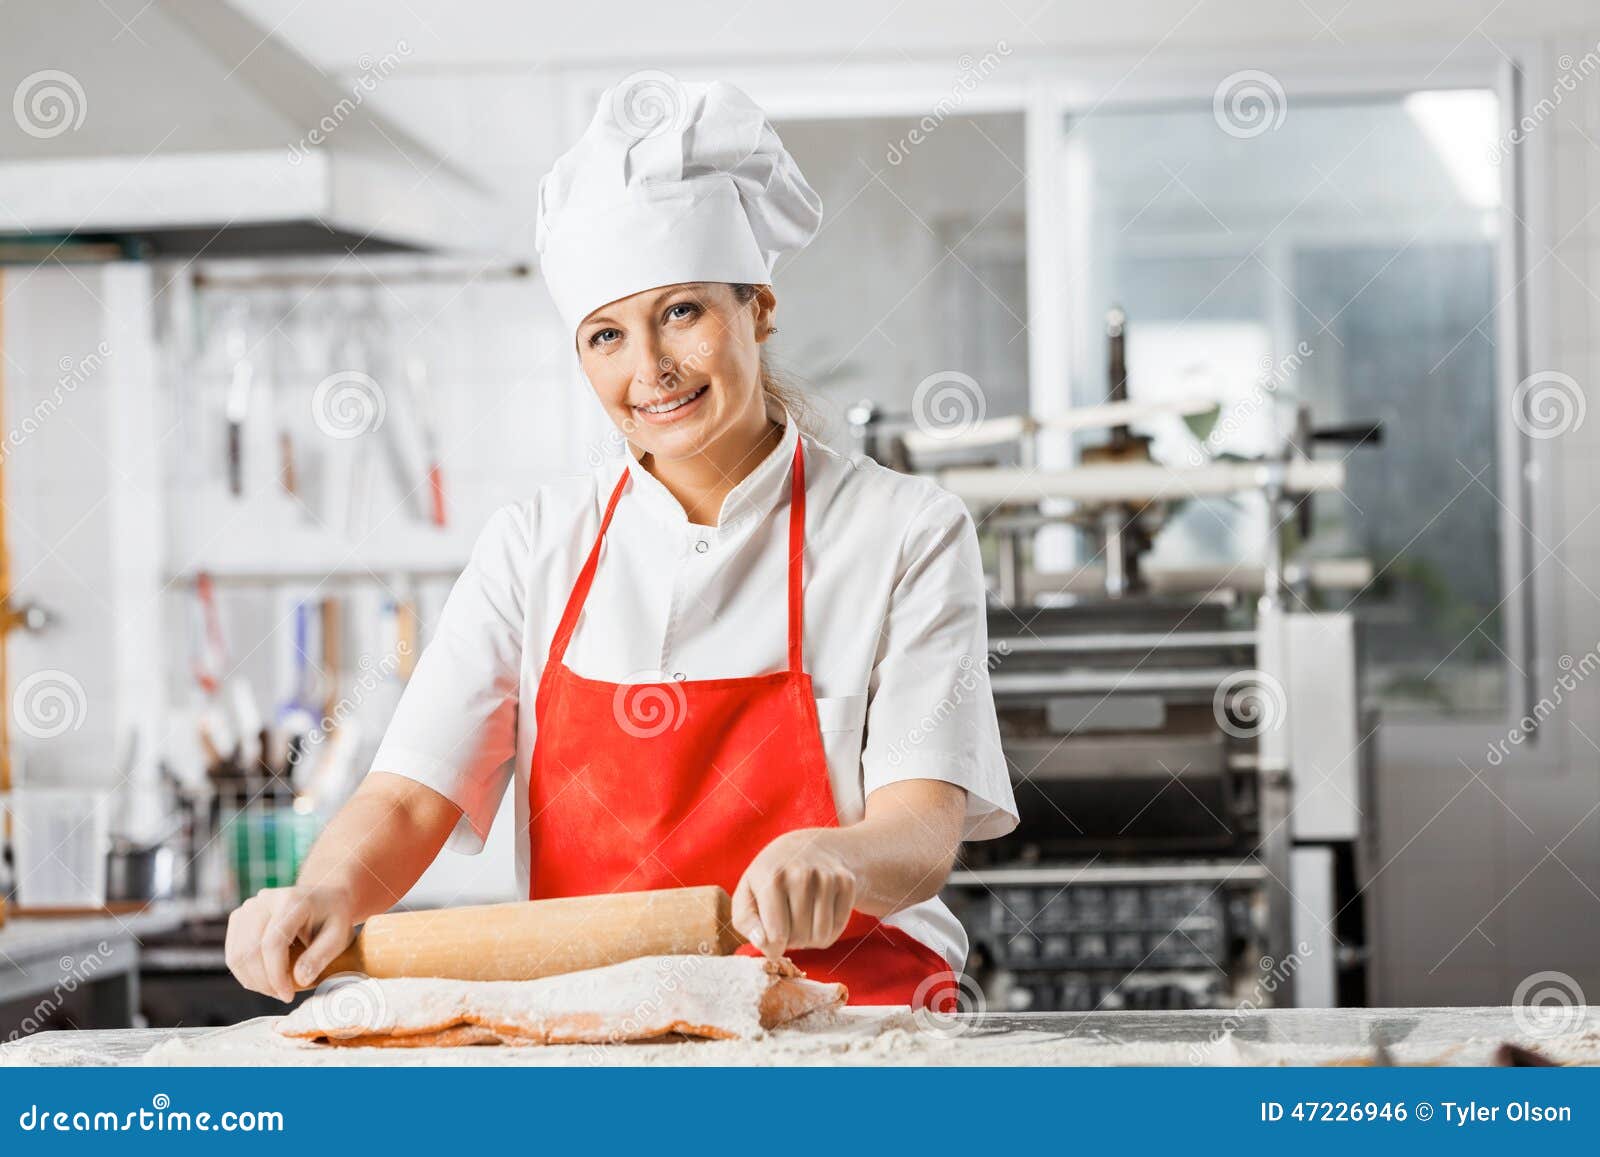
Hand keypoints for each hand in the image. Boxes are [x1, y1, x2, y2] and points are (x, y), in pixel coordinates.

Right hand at [224, 884, 355, 1002]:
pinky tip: (263, 980)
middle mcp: (264, 900)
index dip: (276, 975)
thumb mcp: (338, 936)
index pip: (272, 944)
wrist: (324, 897)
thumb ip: (320, 957)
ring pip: (237, 954)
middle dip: (264, 982)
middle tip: (282, 995)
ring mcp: (249, 907)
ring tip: (274, 989)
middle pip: (250, 951)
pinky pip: (233, 952)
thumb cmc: (333, 917)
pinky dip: (245, 972)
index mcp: (290, 901)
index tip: (288, 996)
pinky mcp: (240, 917)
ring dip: (252, 980)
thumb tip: (299, 980)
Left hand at [732, 828, 855, 957]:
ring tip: (802, 920)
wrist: (809, 847)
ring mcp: (826, 876)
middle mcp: (800, 874)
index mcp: (770, 877)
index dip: (773, 947)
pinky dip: (828, 930)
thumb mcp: (747, 893)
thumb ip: (746, 922)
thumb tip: (764, 943)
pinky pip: (838, 928)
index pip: (776, 935)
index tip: (770, 938)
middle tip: (787, 923)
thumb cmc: (772, 877)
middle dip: (792, 940)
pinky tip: (818, 914)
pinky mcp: (846, 882)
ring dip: (810, 938)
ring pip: (821, 936)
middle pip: (799, 938)